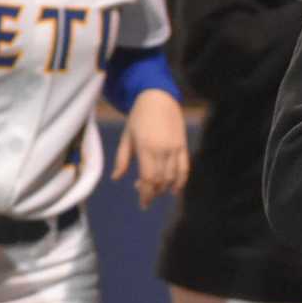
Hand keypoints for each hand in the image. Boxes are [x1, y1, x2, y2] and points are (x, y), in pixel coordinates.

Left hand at [115, 90, 189, 209]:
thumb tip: (116, 178)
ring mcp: (175, 148)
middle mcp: (162, 150)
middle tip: (143, 195)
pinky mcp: (183, 146)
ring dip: (165, 188)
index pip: (148, 178)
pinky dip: (181, 181)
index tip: (142, 204)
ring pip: (173, 177)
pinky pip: (185, 168)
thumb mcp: (126, 137)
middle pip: (160, 180)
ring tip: (155, 190)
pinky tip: (174, 189)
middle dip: (153, 192)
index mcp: (146, 147)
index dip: (145, 193)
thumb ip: (122, 159)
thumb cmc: (138, 117)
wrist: (158, 98)